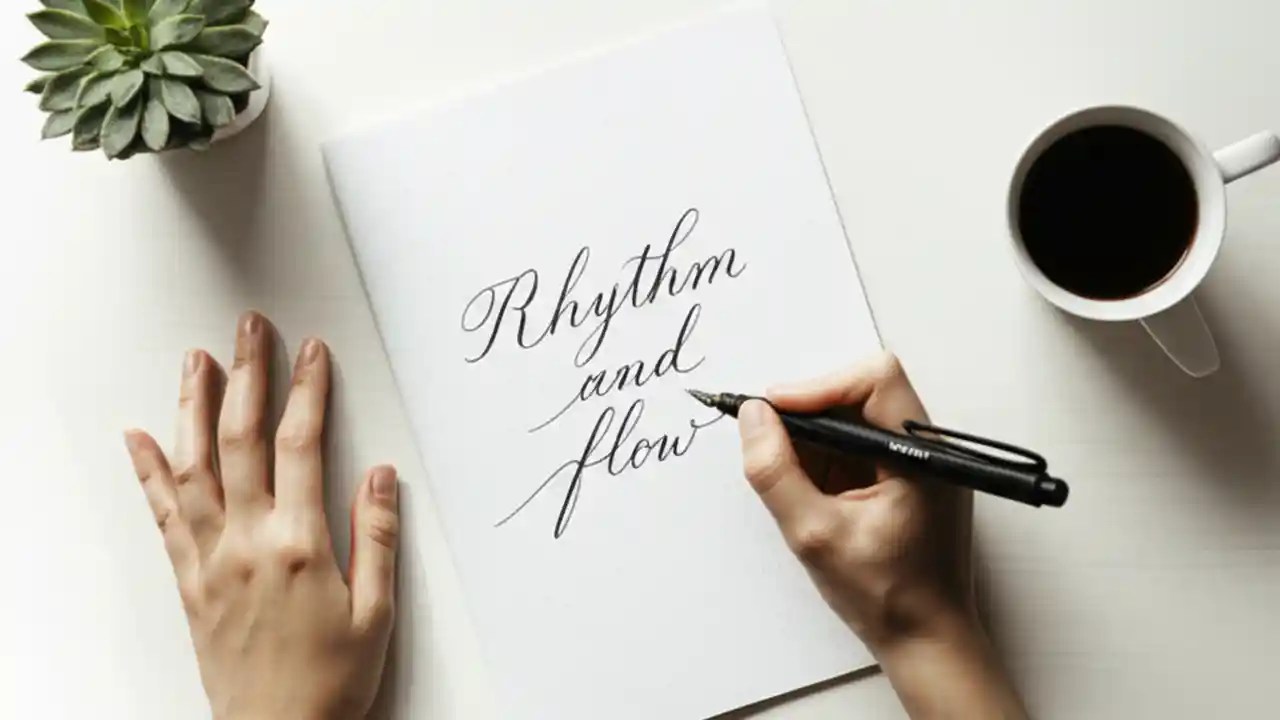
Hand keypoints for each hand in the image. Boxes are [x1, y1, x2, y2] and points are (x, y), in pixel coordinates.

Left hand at [124, 312, 398, 719]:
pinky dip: (149, 472)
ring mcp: (211, 560)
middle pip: (241, 441)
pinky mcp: (190, 581)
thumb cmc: (331, 682)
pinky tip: (140, 438)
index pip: (300, 447)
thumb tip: (381, 473)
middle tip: (250, 329)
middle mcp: (248, 543)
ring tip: (196, 361)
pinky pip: (163, 516)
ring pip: (194, 467)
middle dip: (247, 376)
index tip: (310, 351)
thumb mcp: (377, 613)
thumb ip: (378, 537)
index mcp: (300, 546)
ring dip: (193, 407)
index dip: (306, 391)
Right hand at [737, 352, 1026, 718]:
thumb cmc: (887, 598)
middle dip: (808, 410)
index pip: (874, 380)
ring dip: (814, 436)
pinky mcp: (904, 477)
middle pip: (861, 393)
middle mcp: (927, 449)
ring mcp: (918, 463)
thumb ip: (776, 472)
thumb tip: (752, 418)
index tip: (773, 409)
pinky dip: (825, 458)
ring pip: (856, 418)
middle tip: (765, 436)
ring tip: (789, 476)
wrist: (927, 641)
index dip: (818, 386)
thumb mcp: (814, 536)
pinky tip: (809, 490)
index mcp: (921, 456)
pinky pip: (858, 446)